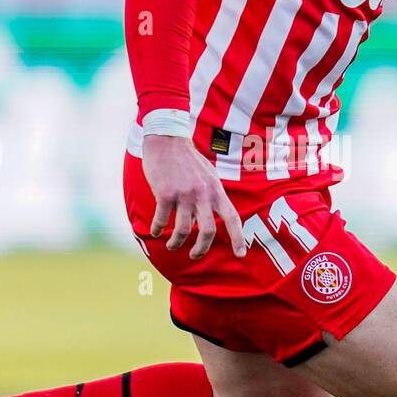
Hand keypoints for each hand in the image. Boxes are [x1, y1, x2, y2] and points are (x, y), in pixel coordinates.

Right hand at [141, 134, 245, 260]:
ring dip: (176, 243)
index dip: (238, 238)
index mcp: (216, 191)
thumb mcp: (209, 176)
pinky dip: (158, 230)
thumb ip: (213, 195)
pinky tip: (155, 232)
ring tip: (172, 245)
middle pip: (207, 231)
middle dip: (200, 249)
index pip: (232, 218)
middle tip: (194, 256)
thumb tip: (214, 215)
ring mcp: (184, 195)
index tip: (241, 255)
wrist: (168, 139)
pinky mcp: (165, 194)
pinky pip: (161, 220)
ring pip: (183, 230)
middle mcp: (202, 195)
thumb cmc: (188, 159)